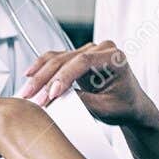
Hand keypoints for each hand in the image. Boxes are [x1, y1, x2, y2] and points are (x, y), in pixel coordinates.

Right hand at [21, 42, 149, 126]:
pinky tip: (29, 75)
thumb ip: (84, 100)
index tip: (52, 93)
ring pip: (58, 58)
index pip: (84, 61)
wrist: (131, 105)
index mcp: (115, 58)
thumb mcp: (106, 108)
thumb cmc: (124, 106)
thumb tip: (58, 97)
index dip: (64, 76)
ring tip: (27, 92)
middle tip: (33, 97)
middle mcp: (101, 50)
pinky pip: (56, 59)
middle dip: (47, 79)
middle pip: (67, 59)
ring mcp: (89, 51)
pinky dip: (42, 68)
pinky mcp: (77, 58)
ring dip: (40, 75)